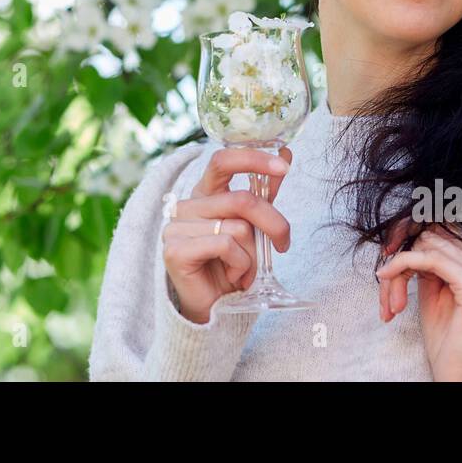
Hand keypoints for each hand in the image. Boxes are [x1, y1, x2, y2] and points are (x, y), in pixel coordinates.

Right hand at [162, 144, 293, 323]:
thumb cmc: (233, 264)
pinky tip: (233, 277)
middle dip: (274, 223)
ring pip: (238, 227)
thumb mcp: (253, 226)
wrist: (215, 308)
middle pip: (243, 199)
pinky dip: (241, 265)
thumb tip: (285, 154)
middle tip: (284, 243)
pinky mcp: (175, 250)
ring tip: (244, 270)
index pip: (223, 160)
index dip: (254, 159)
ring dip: (253, 255)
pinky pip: (225, 245)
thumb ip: (264, 193)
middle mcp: (187, 205)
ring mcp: (177, 226)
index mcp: (205, 193)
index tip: (284, 166)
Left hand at [376, 222, 461, 380]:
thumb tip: (406, 233)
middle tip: (387, 296)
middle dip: (401, 261)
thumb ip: (428, 261)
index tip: (387, 264)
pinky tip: (386, 277)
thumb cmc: (448, 337)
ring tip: (391, 303)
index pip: (442, 234)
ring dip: (397, 270)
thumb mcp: (435, 289)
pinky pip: (429, 258)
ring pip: (426, 245)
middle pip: (432, 237)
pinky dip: (402, 264)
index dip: (409, 243)